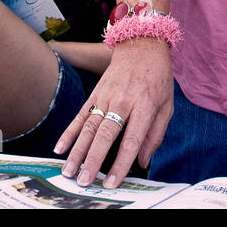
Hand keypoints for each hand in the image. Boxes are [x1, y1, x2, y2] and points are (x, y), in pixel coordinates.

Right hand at [55, 38, 172, 187]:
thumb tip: (143, 163)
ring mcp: (106, 95)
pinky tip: (59, 148)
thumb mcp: (167, 105)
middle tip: (83, 182)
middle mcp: (123, 101)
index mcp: (144, 105)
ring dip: (77, 151)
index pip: (131, 140)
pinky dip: (69, 132)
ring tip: (68, 171)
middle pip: (105, 135)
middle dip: (93, 160)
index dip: (121, 163)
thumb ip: (155, 135)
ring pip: (89, 127)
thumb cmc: (158, 78)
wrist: (141, 44)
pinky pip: (80, 115)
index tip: (112, 182)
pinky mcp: (95, 93)